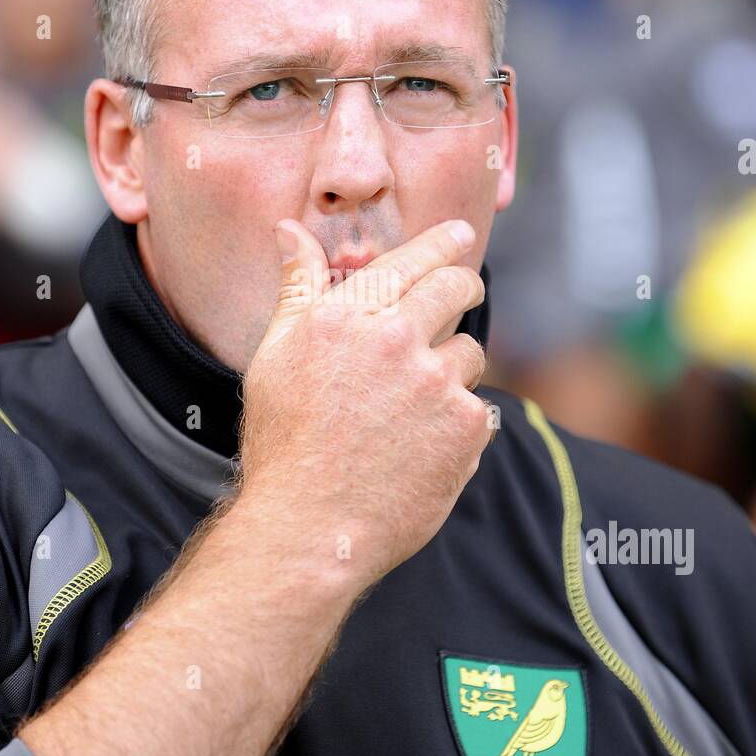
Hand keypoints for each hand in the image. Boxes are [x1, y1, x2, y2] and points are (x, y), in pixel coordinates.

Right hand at [237, 218, 494, 584]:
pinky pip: (478, 409)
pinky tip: (423, 449)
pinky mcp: (466, 427)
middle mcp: (395, 338)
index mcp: (348, 314)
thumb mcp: (276, 354)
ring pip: (468, 353)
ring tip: (412, 410)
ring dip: (451, 370)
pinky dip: (459, 425)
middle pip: (455, 289)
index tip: (459, 234)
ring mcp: (436, 382)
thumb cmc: (284, 442)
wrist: (309, 525)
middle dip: (463, 286)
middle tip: (461, 295)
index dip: (441, 244)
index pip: (410, 261)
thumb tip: (289, 230)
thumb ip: (296, 287)